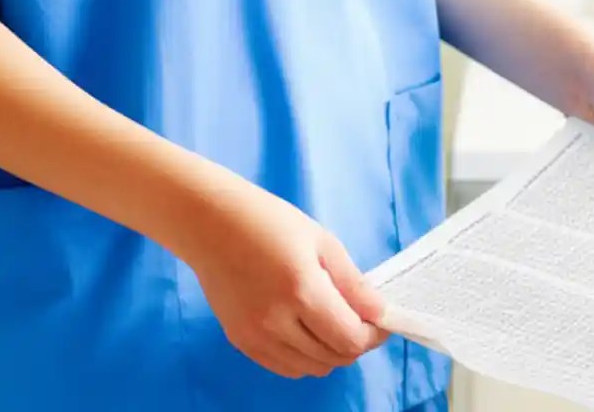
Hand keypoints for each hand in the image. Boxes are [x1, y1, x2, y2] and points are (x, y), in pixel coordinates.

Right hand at [178, 184, 387, 377]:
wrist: (211, 224)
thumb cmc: (270, 223)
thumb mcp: (323, 243)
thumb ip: (354, 284)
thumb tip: (382, 314)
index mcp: (301, 291)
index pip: (350, 339)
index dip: (374, 335)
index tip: (381, 321)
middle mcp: (276, 321)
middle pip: (334, 358)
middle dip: (357, 343)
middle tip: (361, 320)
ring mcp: (255, 336)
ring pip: (312, 368)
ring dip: (332, 352)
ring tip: (333, 323)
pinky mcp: (241, 341)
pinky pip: (286, 367)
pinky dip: (306, 358)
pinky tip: (308, 331)